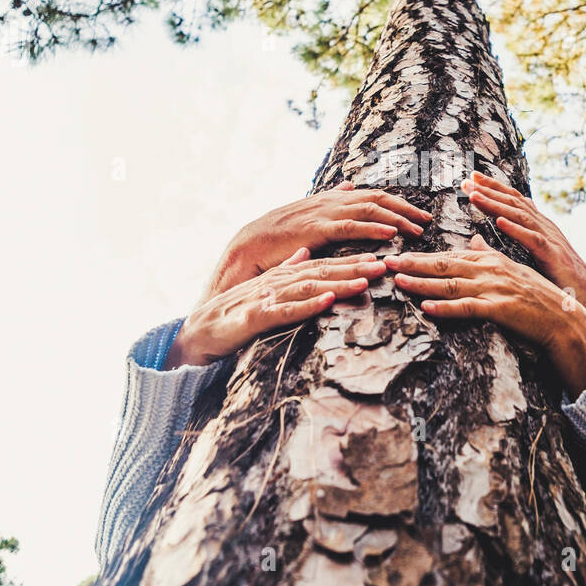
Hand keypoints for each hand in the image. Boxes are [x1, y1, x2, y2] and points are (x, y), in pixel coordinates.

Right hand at [166, 250, 387, 368]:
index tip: (382, 258)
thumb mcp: (265, 290)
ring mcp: (266, 298)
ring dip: (338, 283)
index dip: (354, 260)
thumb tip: (306, 253)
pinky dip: (306, 306)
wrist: (198, 333)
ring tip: (365, 280)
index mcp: (284, 277)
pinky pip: (284, 312)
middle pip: (323, 272)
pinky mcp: (254, 318)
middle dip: (356, 267)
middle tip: (386, 265)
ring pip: (308, 288)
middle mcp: (278, 283)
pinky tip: (326, 303)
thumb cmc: (234, 315)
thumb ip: (286, 270)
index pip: (325, 265)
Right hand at [207, 181, 431, 298]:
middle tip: (427, 221)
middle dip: (404, 209)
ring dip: (395, 219)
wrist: (247, 245)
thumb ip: (331, 200)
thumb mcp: (308, 215)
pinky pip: (349, 228)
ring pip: (367, 211)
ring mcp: (322, 214)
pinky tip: (390, 235)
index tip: (419, 215)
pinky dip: (372, 229)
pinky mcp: (315, 230)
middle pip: (375, 200)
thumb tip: (349, 186)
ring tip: (416, 229)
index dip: (398, 204)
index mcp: (329, 200)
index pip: (371, 196)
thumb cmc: (276, 237)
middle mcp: (329, 202)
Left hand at [385, 235, 585, 397]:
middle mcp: (489, 269)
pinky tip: (427, 308)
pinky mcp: (500, 308)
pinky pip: (468, 308)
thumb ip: (489, 252)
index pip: (447, 255)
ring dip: (421, 284)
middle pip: (442, 265)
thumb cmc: (535, 295)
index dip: (419, 255)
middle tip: (385, 262)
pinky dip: (446, 308)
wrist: (563, 316)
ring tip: (397, 281)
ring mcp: (494, 288)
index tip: (396, 255)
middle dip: (411, 264)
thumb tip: (472, 240)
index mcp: (489, 258)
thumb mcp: (511, 268)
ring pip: (450, 284)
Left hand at [462, 171, 585, 338]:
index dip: (493, 187)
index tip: (471, 179)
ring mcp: (550, 239)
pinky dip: (516, 230)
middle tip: (467, 181)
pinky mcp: (553, 256)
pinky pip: (533, 240)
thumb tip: (495, 228)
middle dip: (490, 190)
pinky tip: (500, 222)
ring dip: (496, 205)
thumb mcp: (537, 253)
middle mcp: (544, 226)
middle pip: (514, 202)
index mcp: (539, 225)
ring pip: (520, 216)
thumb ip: (520, 237)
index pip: (513, 199)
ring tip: (476, 196)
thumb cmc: (559, 277)